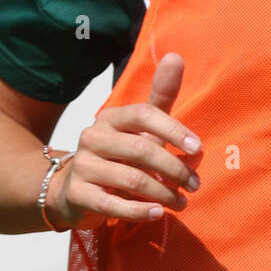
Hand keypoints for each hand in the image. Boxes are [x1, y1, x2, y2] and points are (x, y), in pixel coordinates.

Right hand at [47, 52, 200, 230]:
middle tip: (194, 185)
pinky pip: (111, 203)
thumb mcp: (141, 127)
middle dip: (174, 169)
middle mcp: (93, 137)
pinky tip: (158, 214)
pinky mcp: (76, 194)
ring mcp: (82, 166)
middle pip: (140, 149)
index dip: (173, 130)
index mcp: (111, 117)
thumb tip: (176, 56)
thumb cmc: (118, 155)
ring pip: (130, 179)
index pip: (144, 114)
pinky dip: (139, 211)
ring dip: (162, 193)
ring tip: (182, 203)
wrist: (73, 189)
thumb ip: (161, 96)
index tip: (197, 149)